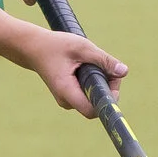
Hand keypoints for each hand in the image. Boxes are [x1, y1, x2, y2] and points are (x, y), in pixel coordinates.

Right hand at [11, 24, 126, 118]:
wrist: (34, 48)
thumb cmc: (55, 46)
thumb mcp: (82, 48)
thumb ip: (103, 60)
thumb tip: (124, 72)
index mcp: (67, 91)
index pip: (92, 110)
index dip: (107, 101)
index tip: (114, 84)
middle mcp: (67, 100)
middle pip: (96, 104)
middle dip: (108, 88)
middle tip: (108, 67)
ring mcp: (68, 100)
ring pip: (93, 100)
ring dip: (102, 84)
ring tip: (95, 64)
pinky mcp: (70, 96)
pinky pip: (88, 95)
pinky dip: (95, 83)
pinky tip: (89, 68)